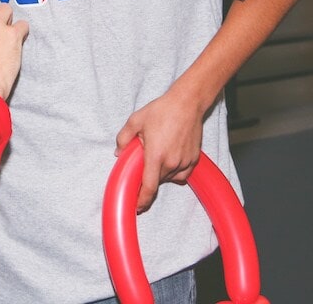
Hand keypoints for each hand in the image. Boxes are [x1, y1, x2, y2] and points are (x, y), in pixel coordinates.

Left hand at [114, 88, 205, 212]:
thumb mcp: (135, 120)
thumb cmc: (161, 110)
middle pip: (157, 181)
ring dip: (161, 172)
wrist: (187, 103)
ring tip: (157, 153)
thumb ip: (123, 139)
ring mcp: (185, 162)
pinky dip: (174, 170)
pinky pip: (182, 173)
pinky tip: (169, 157)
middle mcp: (171, 162)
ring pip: (169, 177)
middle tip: (144, 160)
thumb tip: (118, 153)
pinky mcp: (194, 159)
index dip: (142, 200)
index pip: (149, 187)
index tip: (137, 207)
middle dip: (148, 176)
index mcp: (155, 156)